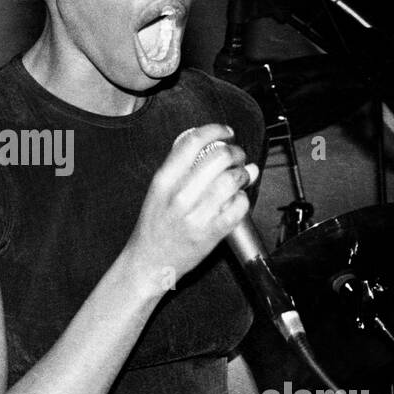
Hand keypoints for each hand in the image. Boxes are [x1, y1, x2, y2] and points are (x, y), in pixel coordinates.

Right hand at [124, 123, 258, 295]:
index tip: (225, 132)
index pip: (192, 142)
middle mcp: (180, 196)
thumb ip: (180, 168)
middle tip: (237, 155)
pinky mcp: (212, 233)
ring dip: (244, 173)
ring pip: (232, 180)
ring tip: (242, 175)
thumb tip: (213, 147)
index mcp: (164, 181)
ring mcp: (197, 216)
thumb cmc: (154, 227)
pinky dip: (244, 198)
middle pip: (218, 158)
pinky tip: (239, 197)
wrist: (149, 263)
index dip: (215, 130)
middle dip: (235, 152)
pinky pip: (239, 206)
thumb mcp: (158, 191)